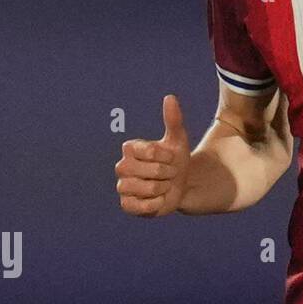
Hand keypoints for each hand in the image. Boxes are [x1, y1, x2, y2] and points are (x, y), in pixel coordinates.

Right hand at [115, 95, 191, 216]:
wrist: (180, 185)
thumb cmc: (176, 159)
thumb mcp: (178, 140)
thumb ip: (173, 119)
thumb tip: (170, 97)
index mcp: (130, 148)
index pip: (150, 151)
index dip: (167, 157)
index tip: (171, 158)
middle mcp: (121, 166)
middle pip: (150, 171)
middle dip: (168, 173)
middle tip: (169, 173)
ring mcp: (122, 186)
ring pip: (147, 189)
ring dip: (164, 188)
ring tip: (164, 186)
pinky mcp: (126, 205)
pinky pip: (142, 207)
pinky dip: (156, 204)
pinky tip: (158, 199)